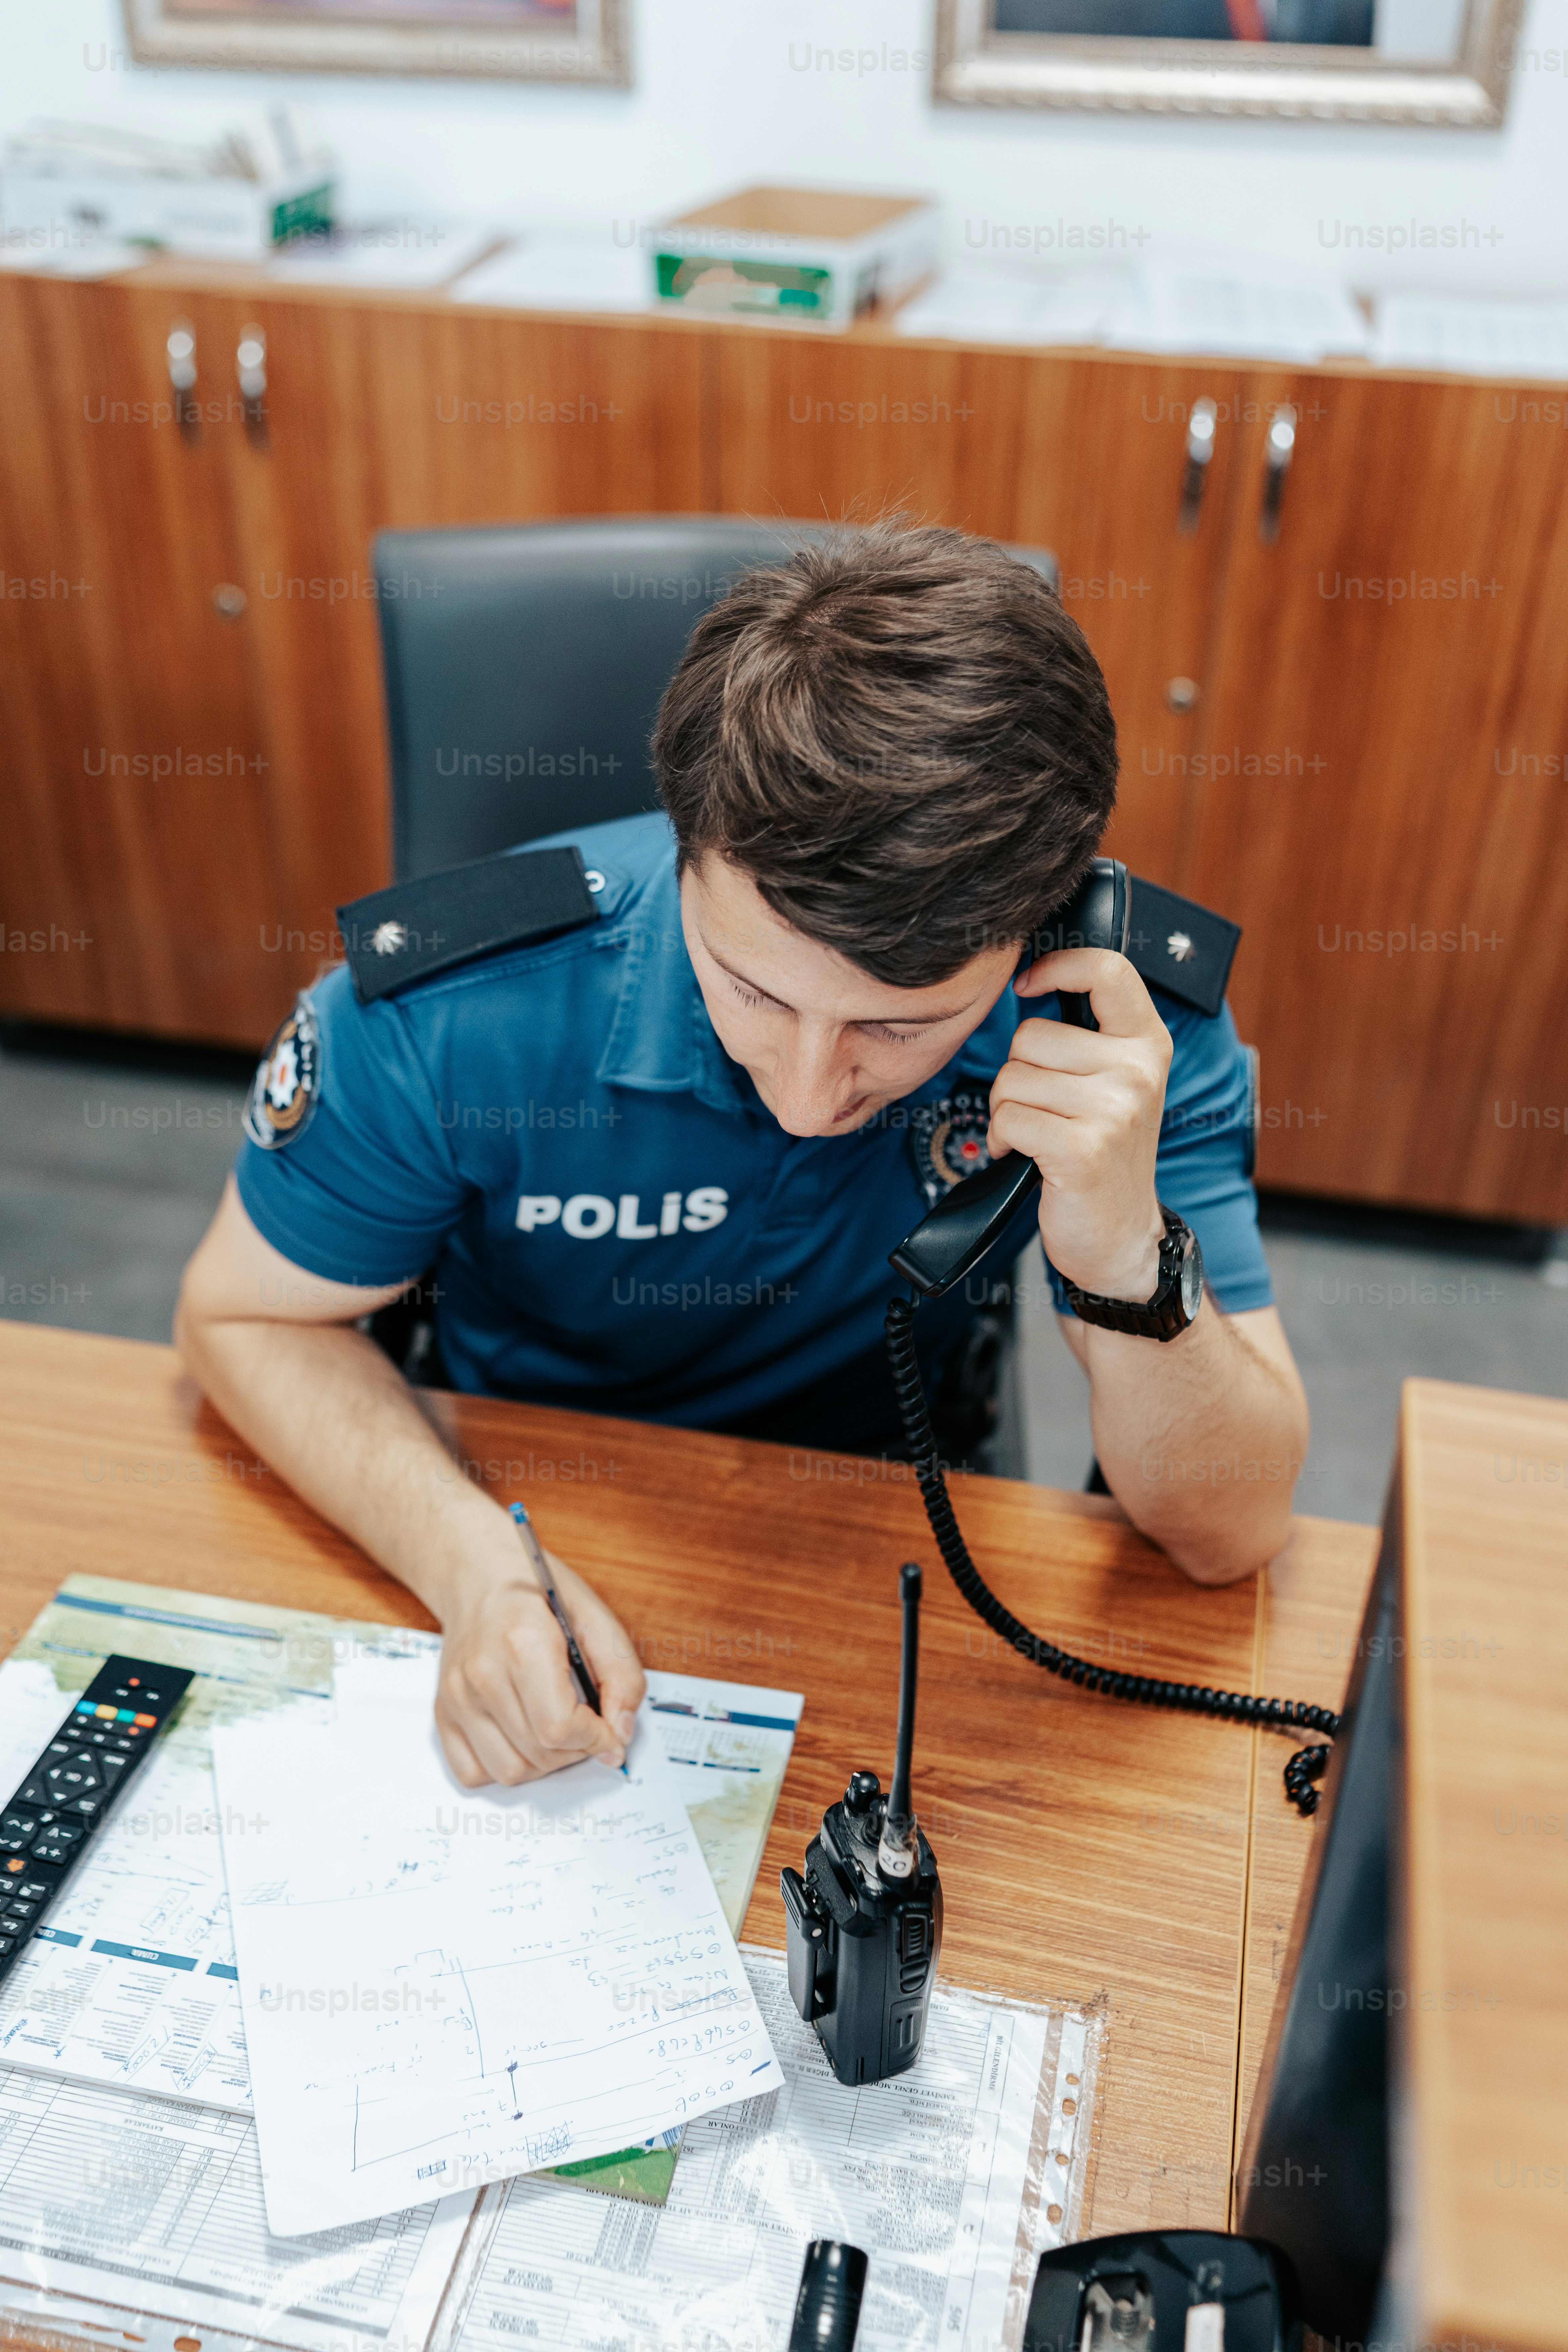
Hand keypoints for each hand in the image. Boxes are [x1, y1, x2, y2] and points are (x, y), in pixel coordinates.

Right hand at [432, 1544, 645, 1786]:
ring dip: (546, 1764)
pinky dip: (506, 1767)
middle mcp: (481, 1673)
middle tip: (587, 1723)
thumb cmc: (537, 1592)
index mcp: (521, 1642)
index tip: (610, 1732)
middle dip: (577, 1750)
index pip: (559, 1727)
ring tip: (557, 1731)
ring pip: (510, 1772)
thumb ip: (622, 1675)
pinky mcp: (442, 1713)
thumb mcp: (596, 1618)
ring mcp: (456, 1697)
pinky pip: (474, 1773)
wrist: (479, 1576)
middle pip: (539, 1753)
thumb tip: (621, 1734)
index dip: (596, 1739)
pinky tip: (524, 1737)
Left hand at [988, 946, 1171, 1301]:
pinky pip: (1007, 1118)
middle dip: (1016, 1074)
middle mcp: (1137, 1071)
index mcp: (1146, 1044)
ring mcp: (1114, 1110)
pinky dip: (1002, 1139)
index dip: (1057, 966)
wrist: (1119, 1236)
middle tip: (1041, 1110)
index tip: (1027, 984)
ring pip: (1011, 1078)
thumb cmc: (1105, 1155)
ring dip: (1006, 1111)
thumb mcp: (1115, 1084)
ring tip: (1037, 1135)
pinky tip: (1025, 1156)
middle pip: (1030, 1035)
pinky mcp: (1083, 1149)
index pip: (1107, 970)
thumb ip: (1087, 1035)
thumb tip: (1029, 980)